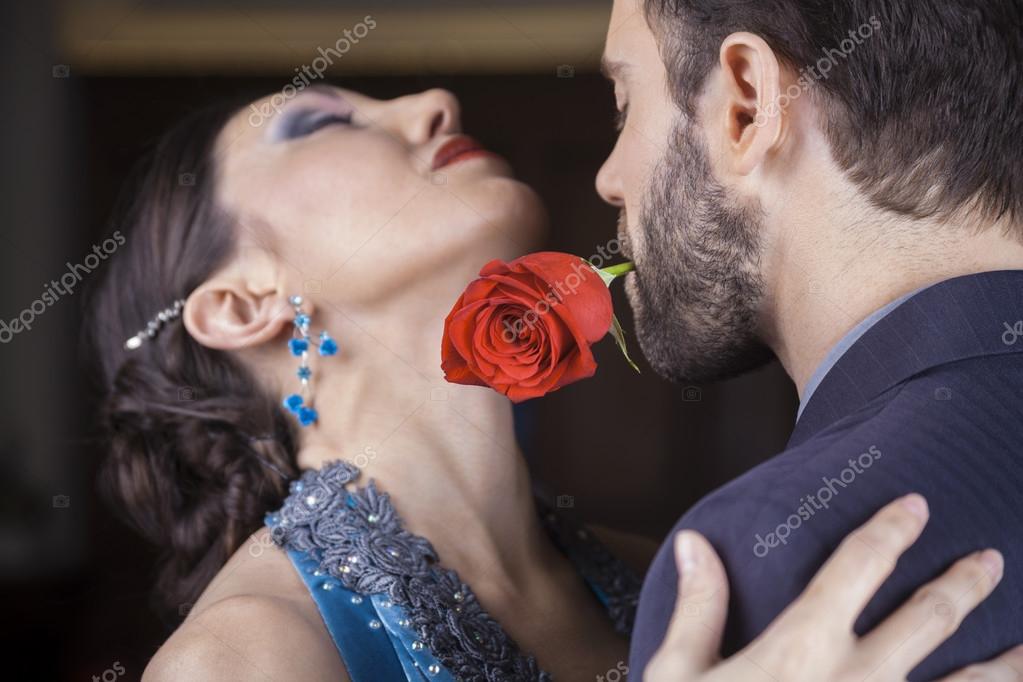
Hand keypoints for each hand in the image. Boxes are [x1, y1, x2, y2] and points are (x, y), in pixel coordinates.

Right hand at [646, 494, 1021, 680]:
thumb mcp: (681, 673)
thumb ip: (700, 607)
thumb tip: (695, 543)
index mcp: (804, 646)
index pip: (859, 566)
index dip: (891, 529)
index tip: (916, 507)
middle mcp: (860, 680)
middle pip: (929, 618)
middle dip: (964, 583)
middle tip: (990, 561)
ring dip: (1005, 665)